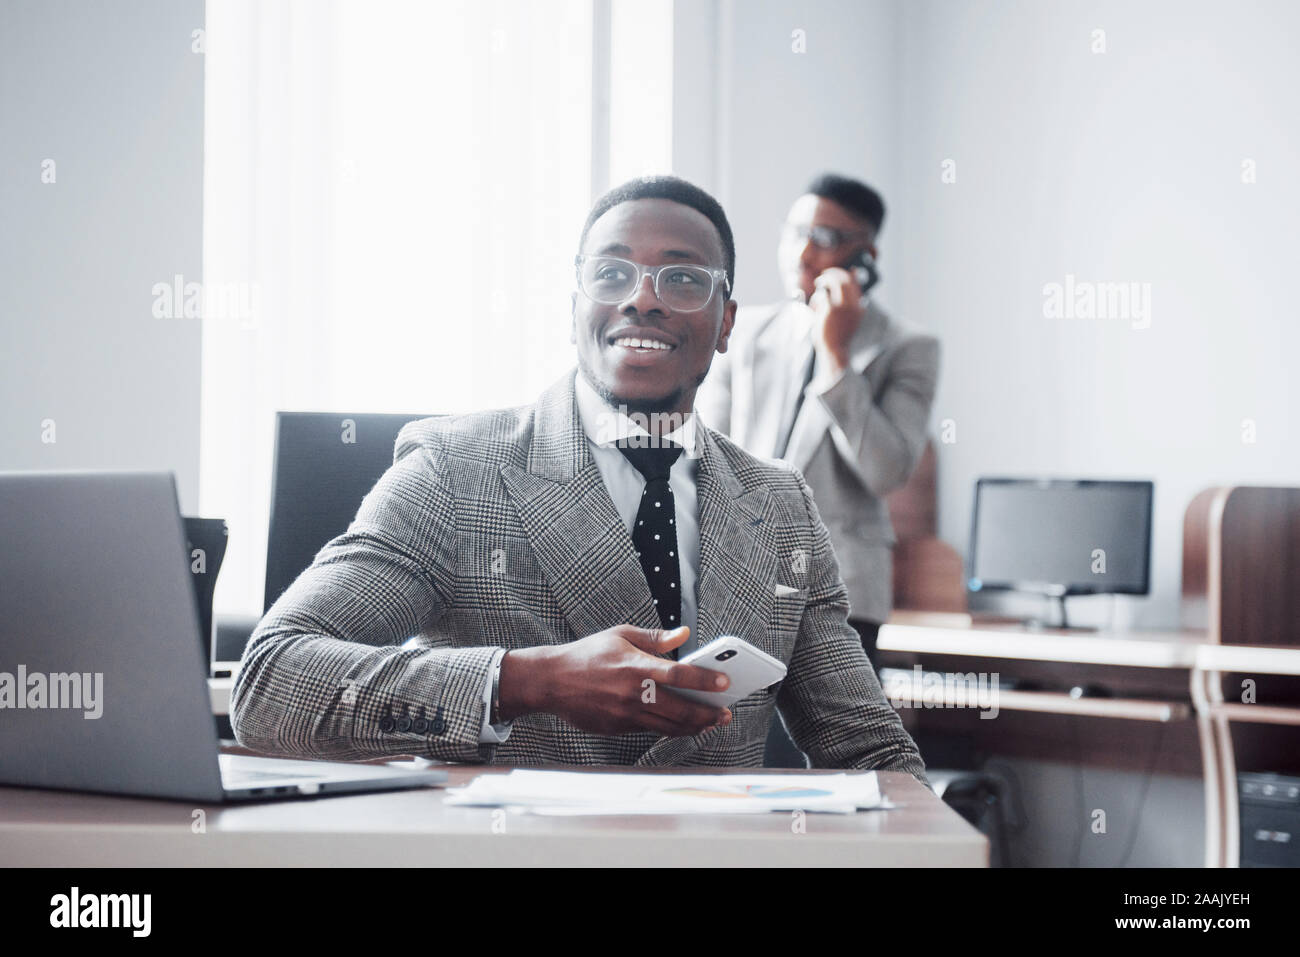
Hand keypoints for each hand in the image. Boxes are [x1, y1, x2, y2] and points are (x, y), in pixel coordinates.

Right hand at [498, 625, 731, 737]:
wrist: (550, 681)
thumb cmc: (587, 655)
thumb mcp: (620, 635)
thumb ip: (655, 637)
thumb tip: (684, 634)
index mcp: (635, 666)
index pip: (679, 674)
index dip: (705, 680)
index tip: (724, 682)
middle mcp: (632, 693)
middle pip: (680, 710)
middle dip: (708, 715)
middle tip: (724, 714)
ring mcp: (624, 714)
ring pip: (668, 727)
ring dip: (693, 727)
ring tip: (709, 723)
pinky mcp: (617, 728)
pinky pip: (650, 730)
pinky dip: (669, 729)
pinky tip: (681, 724)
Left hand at [808, 266, 863, 375]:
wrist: (835, 350)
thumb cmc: (839, 334)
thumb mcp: (847, 317)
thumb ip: (847, 301)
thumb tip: (843, 289)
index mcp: (859, 307)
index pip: (856, 283)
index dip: (848, 275)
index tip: (838, 274)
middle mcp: (854, 304)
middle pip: (845, 279)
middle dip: (834, 273)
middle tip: (825, 275)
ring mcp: (843, 306)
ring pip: (835, 281)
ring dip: (826, 279)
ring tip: (819, 282)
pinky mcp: (830, 310)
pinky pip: (823, 294)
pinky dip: (817, 297)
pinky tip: (815, 306)